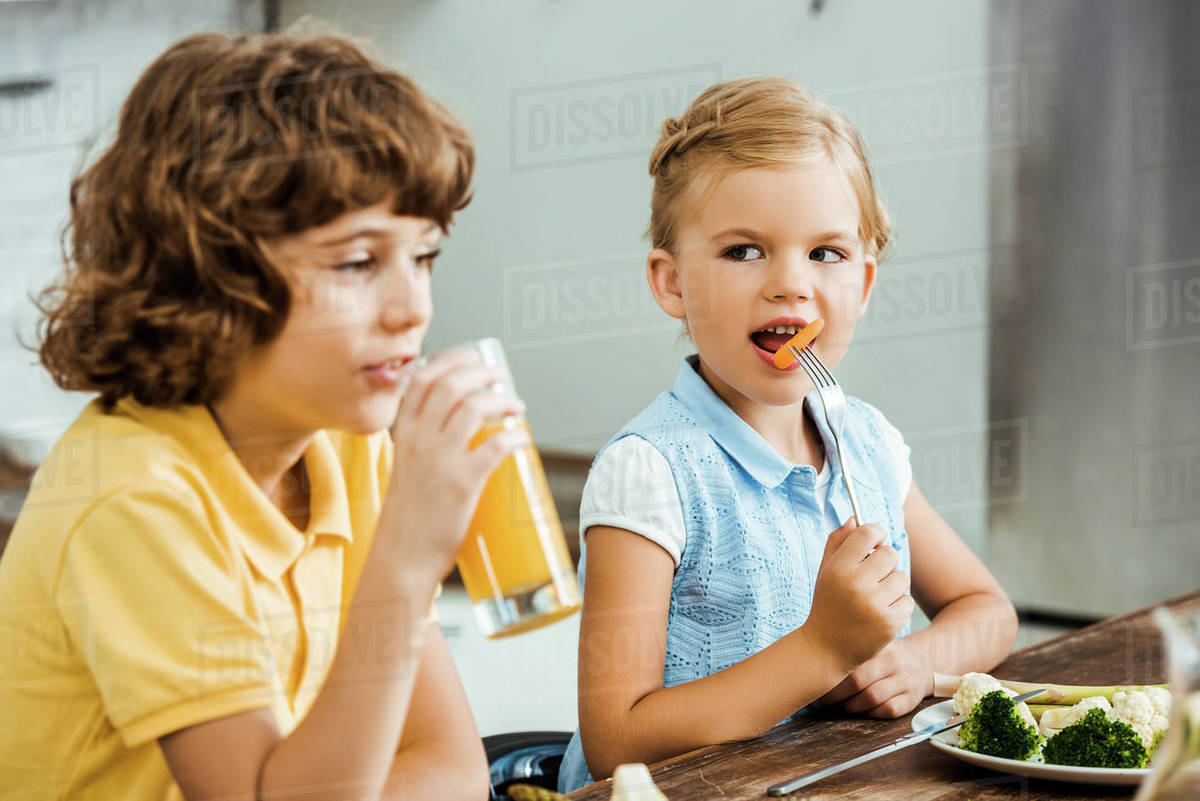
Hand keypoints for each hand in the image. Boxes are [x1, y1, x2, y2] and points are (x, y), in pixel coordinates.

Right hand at [385, 349, 530, 577]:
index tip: (473, 356)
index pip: (423, 379)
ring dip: (501, 399)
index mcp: (404, 433)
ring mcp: (440, 461)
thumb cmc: (409, 515)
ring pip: (473, 408)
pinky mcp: (462, 484)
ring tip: (516, 405)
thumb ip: (423, 444)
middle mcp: (419, 440)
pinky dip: (512, 437)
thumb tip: (455, 425)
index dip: (451, 360)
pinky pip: (494, 446)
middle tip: (500, 377)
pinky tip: (521, 438)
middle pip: (451, 385)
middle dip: (481, 372)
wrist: (402, 557)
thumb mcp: (406, 467)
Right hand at [802, 519, 913, 672]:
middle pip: (890, 553)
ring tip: (875, 596)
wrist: (826, 648)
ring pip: (901, 577)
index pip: (868, 533)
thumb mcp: (825, 571)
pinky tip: (881, 612)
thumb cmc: (827, 603)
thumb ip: (837, 541)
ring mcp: (875, 604)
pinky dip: (897, 605)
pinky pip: (907, 600)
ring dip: (892, 584)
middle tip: (873, 574)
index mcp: (839, 567)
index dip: (874, 533)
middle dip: (884, 561)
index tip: (873, 542)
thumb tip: (855, 519)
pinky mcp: (890, 622)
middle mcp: (857, 583)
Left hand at [812, 637, 932, 718]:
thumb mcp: (873, 643)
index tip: (814, 685)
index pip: (849, 663)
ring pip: (872, 698)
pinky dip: (871, 713)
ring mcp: (904, 682)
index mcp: (878, 646)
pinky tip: (862, 711)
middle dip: (835, 696)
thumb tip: (810, 660)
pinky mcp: (911, 700)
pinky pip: (888, 711)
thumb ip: (850, 648)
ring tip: (840, 707)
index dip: (829, 679)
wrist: (925, 660)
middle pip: (859, 682)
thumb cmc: (886, 654)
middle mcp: (892, 662)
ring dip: (851, 707)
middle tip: (821, 702)